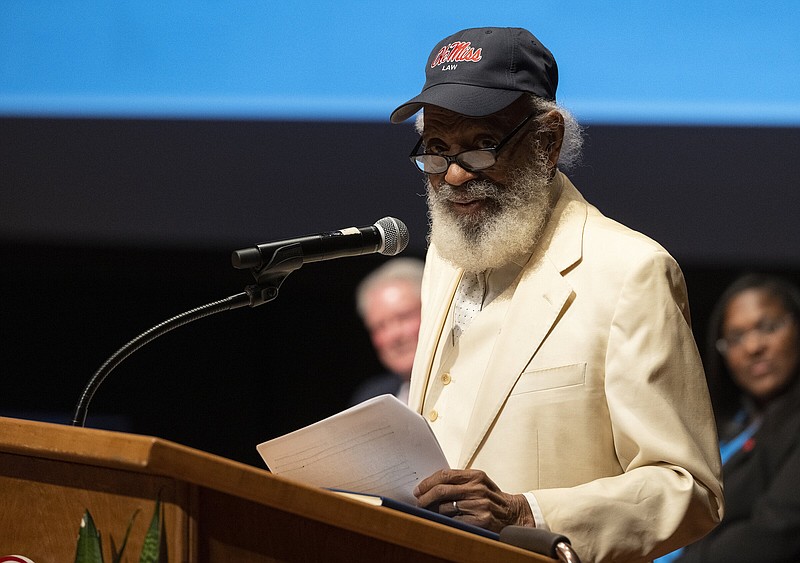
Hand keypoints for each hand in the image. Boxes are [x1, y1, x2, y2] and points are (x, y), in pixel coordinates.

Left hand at [413, 469, 534, 531]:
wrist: (513, 513)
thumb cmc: (491, 498)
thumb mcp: (478, 483)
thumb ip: (458, 481)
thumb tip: (430, 486)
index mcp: (476, 476)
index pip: (445, 475)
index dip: (428, 482)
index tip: (419, 489)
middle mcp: (478, 489)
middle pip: (442, 490)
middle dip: (425, 497)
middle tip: (418, 502)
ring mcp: (480, 505)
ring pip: (445, 507)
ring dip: (433, 511)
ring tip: (429, 512)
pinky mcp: (481, 520)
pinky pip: (454, 521)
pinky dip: (445, 521)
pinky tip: (443, 521)